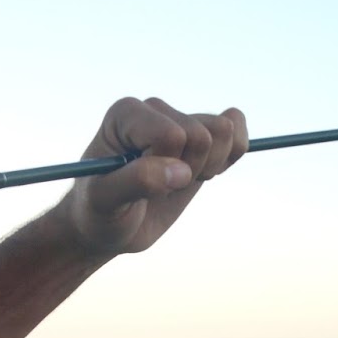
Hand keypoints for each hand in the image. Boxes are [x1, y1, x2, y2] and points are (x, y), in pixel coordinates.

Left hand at [60, 97, 247, 255]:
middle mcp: (155, 110)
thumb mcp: (106, 202)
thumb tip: (182, 172)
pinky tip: (201, 174)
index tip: (135, 184)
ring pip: (225, 132)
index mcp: (125, 114)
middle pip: (202, 135)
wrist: (110, 226)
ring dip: (208, 166)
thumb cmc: (99, 212)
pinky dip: (230, 157)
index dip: (164, 169)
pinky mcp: (203, 135)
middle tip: (157, 188)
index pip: (171, 135)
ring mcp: (180, 121)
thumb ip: (138, 181)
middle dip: (188, 170)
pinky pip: (237, 130)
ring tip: (174, 183)